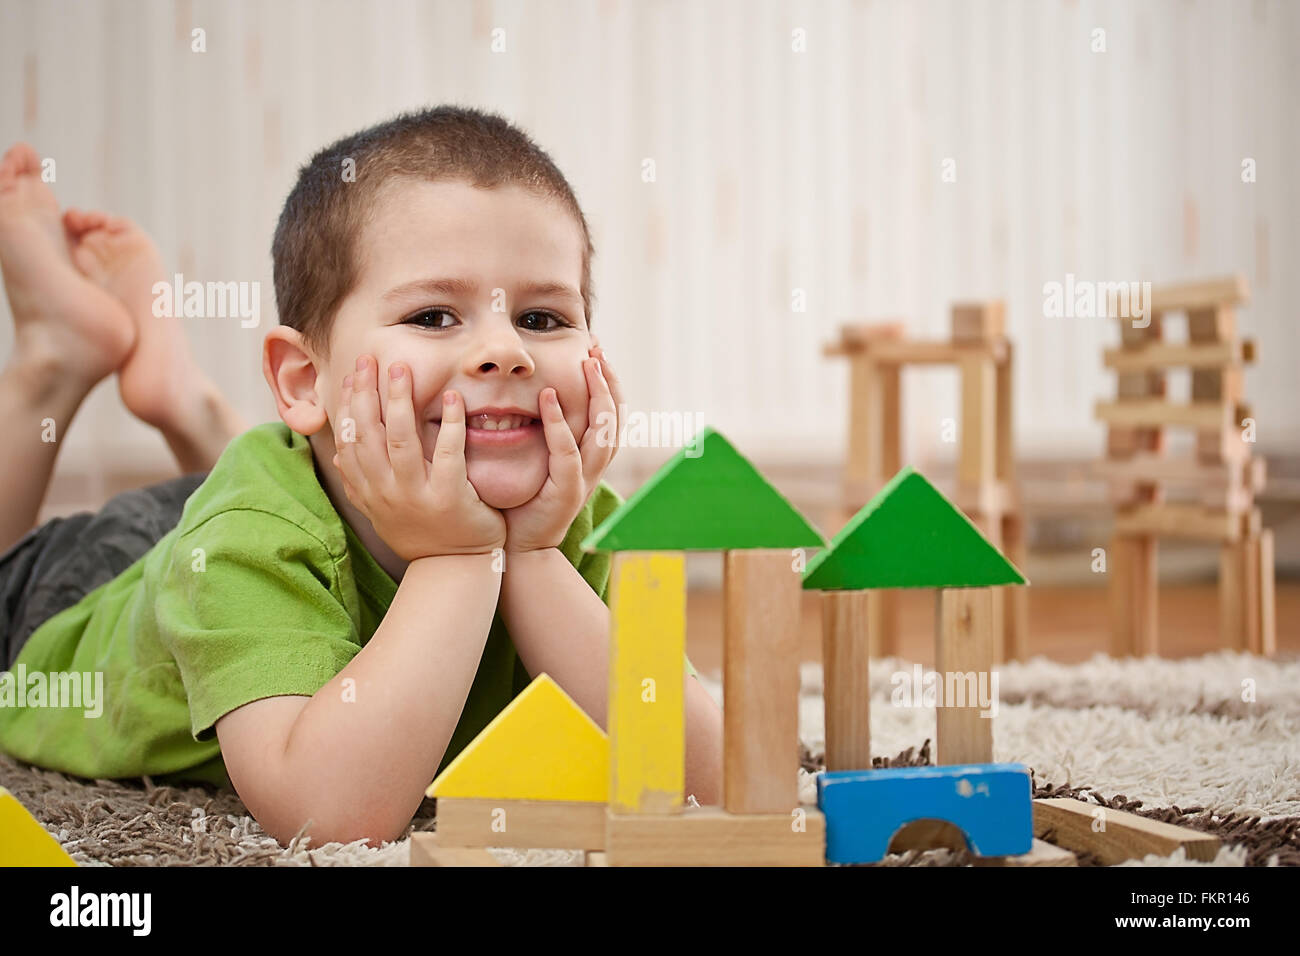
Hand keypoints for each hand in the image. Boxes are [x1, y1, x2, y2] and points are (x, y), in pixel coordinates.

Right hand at [333, 354, 505, 560]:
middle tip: (370, 359)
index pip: (349, 440)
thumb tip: (340, 451)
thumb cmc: (422, 534)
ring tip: (402, 370)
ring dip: (400, 401)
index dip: (347, 406)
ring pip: (401, 439)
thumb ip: (360, 481)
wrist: (454, 569)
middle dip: (366, 393)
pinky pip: (448, 452)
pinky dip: (450, 423)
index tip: (350, 376)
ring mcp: (415, 495)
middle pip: (368, 433)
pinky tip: (454, 399)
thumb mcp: (382, 510)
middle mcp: (385, 492)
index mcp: (368, 491)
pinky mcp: (449, 497)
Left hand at [502, 346, 622, 552]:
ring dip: (597, 394)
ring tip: (587, 363)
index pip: (610, 413)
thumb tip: (525, 392)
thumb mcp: (537, 460)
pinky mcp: (567, 492)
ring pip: (603, 431)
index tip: (596, 351)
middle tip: (597, 349)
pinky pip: (568, 453)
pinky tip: (549, 398)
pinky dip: (560, 424)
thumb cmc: (521, 502)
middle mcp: (593, 467)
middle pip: (616, 417)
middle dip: (609, 379)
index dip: (608, 382)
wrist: (519, 548)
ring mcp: (584, 479)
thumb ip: (540, 431)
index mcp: (590, 458)